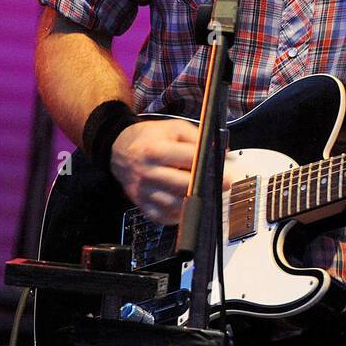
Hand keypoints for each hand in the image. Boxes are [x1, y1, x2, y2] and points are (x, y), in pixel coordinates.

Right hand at [110, 118, 232, 225]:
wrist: (120, 150)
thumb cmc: (150, 138)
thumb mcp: (174, 128)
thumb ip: (198, 138)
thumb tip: (220, 152)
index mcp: (154, 150)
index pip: (188, 159)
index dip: (209, 163)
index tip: (226, 168)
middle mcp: (147, 172)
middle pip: (183, 185)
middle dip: (207, 185)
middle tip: (223, 184)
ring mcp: (143, 191)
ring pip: (175, 204)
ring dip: (195, 201)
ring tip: (206, 193)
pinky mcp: (142, 204)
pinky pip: (164, 216)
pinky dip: (179, 213)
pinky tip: (187, 204)